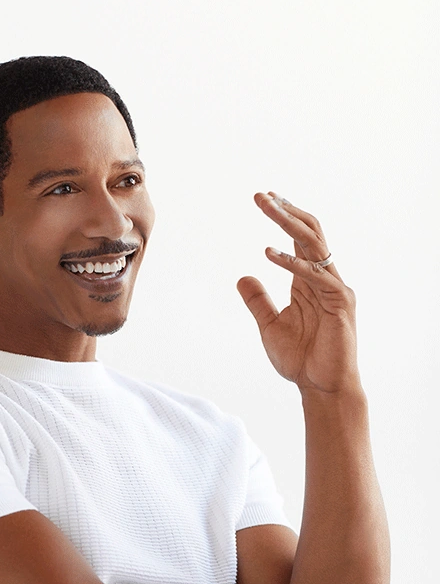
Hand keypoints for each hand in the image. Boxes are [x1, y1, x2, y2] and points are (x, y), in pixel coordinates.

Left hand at [237, 192, 360, 395]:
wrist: (321, 388)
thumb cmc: (300, 360)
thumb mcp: (270, 326)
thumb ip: (258, 301)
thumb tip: (242, 277)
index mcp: (309, 282)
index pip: (300, 240)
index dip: (284, 218)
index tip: (265, 198)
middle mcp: (324, 280)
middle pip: (308, 234)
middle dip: (285, 212)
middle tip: (261, 195)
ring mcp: (335, 289)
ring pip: (314, 246)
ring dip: (288, 225)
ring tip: (266, 207)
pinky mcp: (340, 303)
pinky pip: (316, 276)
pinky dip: (293, 263)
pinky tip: (269, 253)